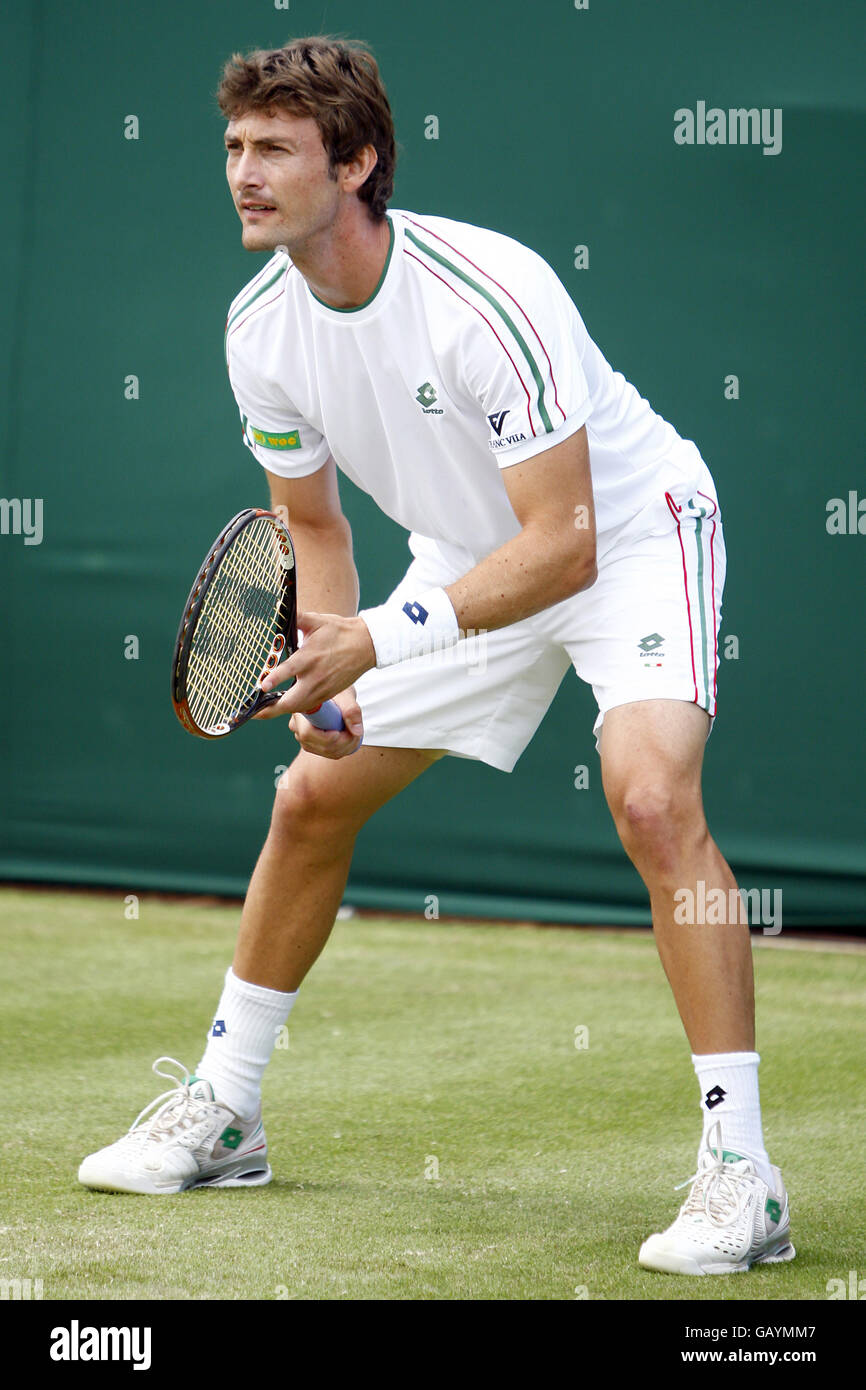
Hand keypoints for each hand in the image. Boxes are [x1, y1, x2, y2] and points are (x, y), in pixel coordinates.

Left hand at [258, 611, 375, 716]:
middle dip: (270, 710)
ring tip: (264, 711)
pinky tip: (285, 705)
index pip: (289, 670)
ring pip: (299, 708)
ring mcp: (323, 688)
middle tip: (254, 712)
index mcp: (309, 657)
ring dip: (280, 710)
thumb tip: (278, 606)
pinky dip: (295, 707)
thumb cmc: (339, 631)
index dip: (274, 679)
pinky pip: (309, 706)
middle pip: (291, 702)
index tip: (262, 686)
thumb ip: (296, 617)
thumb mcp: (316, 620)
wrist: (366, 644)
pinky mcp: (329, 694)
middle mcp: (315, 677)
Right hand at [289, 689, 363, 759]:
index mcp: (300, 709)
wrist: (336, 695)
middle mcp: (297, 725)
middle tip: (355, 735)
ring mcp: (303, 736)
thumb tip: (357, 731)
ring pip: (322, 751)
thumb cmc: (338, 691)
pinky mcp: (312, 743)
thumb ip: (351, 710)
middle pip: (314, 745)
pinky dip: (342, 750)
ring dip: (343, 748)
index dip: (324, 738)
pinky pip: (327, 753)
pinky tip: (351, 740)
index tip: (339, 734)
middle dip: (338, 744)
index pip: (307, 732)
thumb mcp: (346, 695)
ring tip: (356, 736)